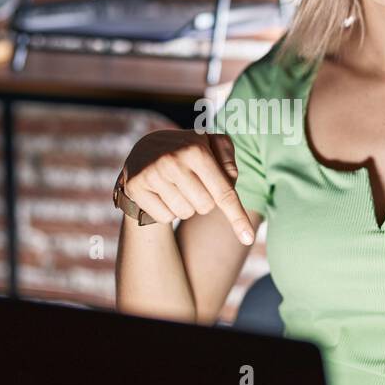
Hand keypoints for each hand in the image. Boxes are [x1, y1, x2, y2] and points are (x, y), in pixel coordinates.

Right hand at [120, 129, 255, 245]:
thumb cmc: (188, 151)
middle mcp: (173, 161)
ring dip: (185, 205)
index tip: (249, 238)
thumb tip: (231, 188)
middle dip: (203, 200)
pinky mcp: (136, 187)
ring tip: (175, 186)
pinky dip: (167, 210)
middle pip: (206, 207)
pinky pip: (165, 217)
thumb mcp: (211, 146)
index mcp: (196, 149)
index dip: (238, 216)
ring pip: (185, 213)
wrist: (145, 149)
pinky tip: (160, 193)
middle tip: (191, 182)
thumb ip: (228, 163)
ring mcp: (152, 174)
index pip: (223, 192)